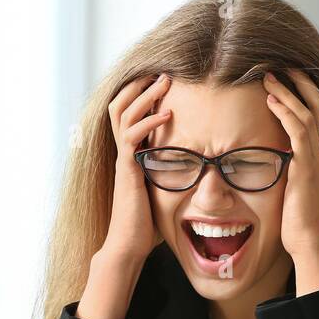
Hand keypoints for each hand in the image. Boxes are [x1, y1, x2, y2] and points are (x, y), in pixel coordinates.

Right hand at [102, 73, 172, 263]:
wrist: (128, 245)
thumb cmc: (146, 224)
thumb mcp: (162, 191)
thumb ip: (171, 175)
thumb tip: (199, 171)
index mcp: (130, 155)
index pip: (128, 114)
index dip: (140, 94)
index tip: (161, 81)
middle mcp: (123, 153)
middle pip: (119, 105)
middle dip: (139, 85)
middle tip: (161, 73)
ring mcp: (123, 160)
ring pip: (122, 114)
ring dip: (143, 95)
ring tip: (163, 83)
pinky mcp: (128, 170)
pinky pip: (132, 138)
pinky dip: (148, 122)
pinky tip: (167, 114)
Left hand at [263, 70, 318, 293]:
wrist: (309, 241)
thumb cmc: (298, 217)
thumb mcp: (293, 185)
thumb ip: (289, 165)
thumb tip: (274, 153)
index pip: (318, 114)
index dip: (305, 93)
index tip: (287, 76)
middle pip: (318, 105)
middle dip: (300, 82)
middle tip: (280, 65)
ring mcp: (317, 159)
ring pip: (307, 113)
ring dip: (288, 92)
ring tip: (269, 76)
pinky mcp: (306, 168)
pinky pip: (299, 132)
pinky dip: (286, 113)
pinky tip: (272, 101)